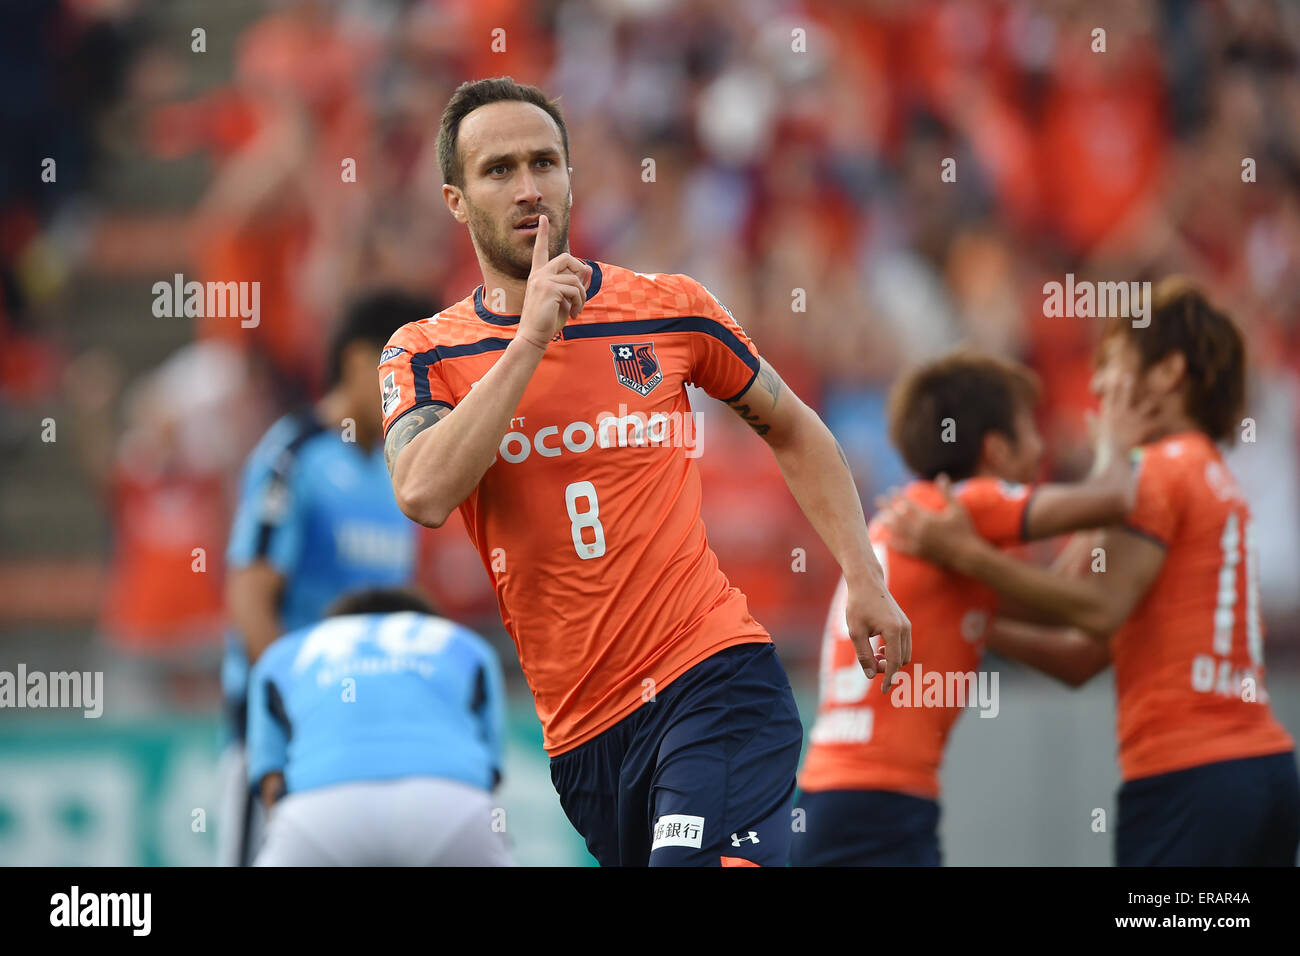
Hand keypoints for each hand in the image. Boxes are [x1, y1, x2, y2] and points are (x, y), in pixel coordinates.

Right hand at [516, 214, 591, 350]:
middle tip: (580, 289)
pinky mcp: (549, 288)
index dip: (542, 234)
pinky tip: (574, 314)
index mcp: (538, 276)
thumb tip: (587, 268)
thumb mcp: (563, 300)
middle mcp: (538, 275)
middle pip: (565, 258)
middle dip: (579, 269)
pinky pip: (575, 289)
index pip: (540, 251)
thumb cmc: (547, 321)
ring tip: (577, 309)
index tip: (543, 219)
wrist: (533, 337)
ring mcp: (542, 280)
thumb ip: (574, 283)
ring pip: (575, 279)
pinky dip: (579, 302)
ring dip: (582, 296)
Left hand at [845, 579, 911, 692]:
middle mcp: (905, 629)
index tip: (883, 690)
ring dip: (891, 660)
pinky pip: (904, 645)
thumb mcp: (856, 632)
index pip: (894, 662)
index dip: (888, 678)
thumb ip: (863, 654)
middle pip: (902, 660)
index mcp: (894, 631)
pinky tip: (880, 648)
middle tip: (870, 663)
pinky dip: (894, 652)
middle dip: (888, 668)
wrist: (867, 582)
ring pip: (904, 654)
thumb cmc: (858, 605)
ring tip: (874, 654)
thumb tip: (870, 675)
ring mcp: (907, 625)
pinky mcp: (905, 623)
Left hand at [875, 474, 975, 567]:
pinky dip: (895, 543)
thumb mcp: (957, 509)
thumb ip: (947, 493)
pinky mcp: (920, 553)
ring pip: (899, 532)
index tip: (892, 490)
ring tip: (881, 517)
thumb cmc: (964, 530)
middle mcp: (920, 530)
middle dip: (888, 507)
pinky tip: (887, 540)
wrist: (967, 555)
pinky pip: (903, 548)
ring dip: (889, 524)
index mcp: (928, 518)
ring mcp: (918, 542)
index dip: (899, 497)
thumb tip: (942, 476)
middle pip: (899, 517)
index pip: (908, 505)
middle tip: (878, 500)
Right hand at [1090, 370, 1159, 470]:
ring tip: (1158, 400)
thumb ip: (1092, 422)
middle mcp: (1121, 413)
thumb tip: (1088, 412)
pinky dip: (1164, 420)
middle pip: (1124, 395)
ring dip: (1153, 403)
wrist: (1113, 458)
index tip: (1114, 376)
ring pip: (1147, 405)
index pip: (1109, 397)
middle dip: (1127, 386)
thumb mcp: (1094, 435)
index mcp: (1108, 415)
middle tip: (1129, 377)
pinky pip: (1158, 421)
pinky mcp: (1144, 427)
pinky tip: (1173, 418)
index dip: (1112, 386)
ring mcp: (1133, 419)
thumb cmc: (1102, 449)